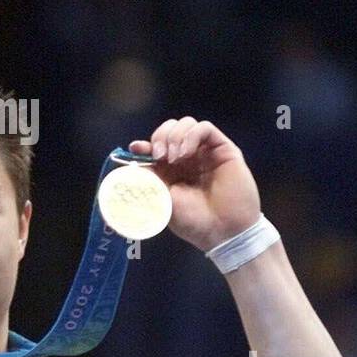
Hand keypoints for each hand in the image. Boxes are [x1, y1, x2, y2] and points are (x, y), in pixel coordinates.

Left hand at [129, 117, 260, 251]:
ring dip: (175, 136)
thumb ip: (149, 178)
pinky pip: (205, 128)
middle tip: (159, 156)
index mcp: (172, 170)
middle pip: (170, 129)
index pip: (156, 145)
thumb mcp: (162, 200)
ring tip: (174, 158)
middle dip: (160, 137)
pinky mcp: (223, 150)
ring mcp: (206, 153)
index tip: (137, 149)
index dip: (146, 143)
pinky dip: (191, 135)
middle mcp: (188, 158)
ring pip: (187, 123)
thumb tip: (133, 159)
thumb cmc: (194, 221)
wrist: (223, 233)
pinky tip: (186, 153)